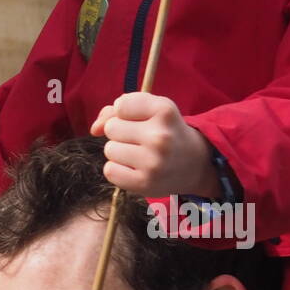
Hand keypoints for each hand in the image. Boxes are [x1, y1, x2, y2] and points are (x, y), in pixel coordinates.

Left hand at [88, 92, 216, 196]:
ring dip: (119, 152)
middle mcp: (160, 136)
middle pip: (111, 128)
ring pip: (109, 149)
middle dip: (120, 132)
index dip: (124, 112)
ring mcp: (153, 162)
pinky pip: (110, 171)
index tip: (140, 118)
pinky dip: (117, 170)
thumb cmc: (165, 131)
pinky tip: (134, 168)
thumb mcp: (150, 110)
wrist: (195, 165)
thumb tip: (94, 129)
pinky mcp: (145, 184)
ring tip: (140, 153)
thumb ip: (116, 110)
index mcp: (164, 110)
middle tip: (141, 138)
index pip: (120, 105)